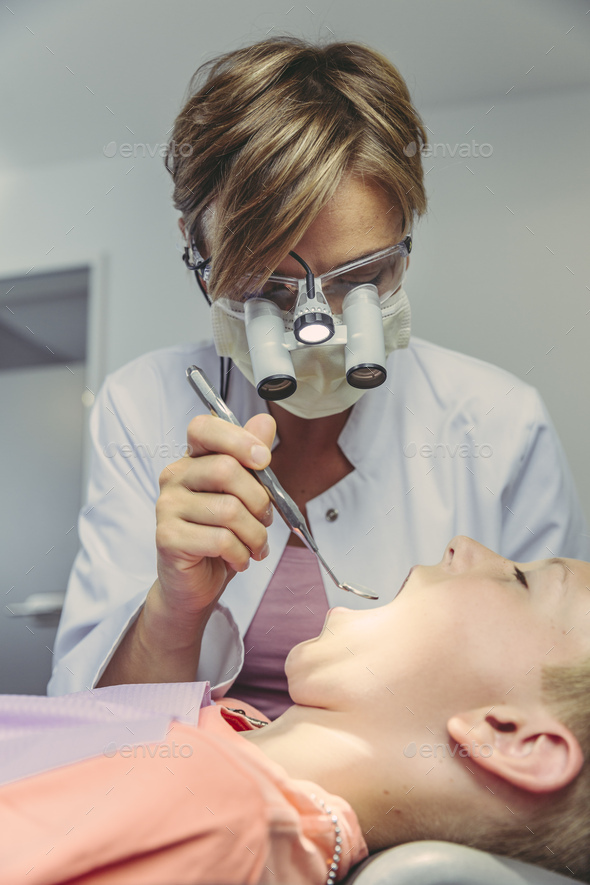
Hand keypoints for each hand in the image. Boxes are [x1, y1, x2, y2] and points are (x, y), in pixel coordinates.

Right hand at [152, 412, 275, 620]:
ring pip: (229, 510)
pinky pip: (220, 540)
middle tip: (264, 520)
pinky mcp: (167, 537)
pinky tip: (239, 560)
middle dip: (259, 500)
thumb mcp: (243, 496)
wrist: (195, 583)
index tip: (263, 460)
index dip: (237, 438)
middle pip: (226, 470)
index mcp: (192, 460)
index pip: (204, 428)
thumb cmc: (219, 537)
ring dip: (254, 534)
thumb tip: (264, 422)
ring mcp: (167, 507)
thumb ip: (252, 460)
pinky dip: (241, 554)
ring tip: (254, 546)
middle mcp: (175, 477)